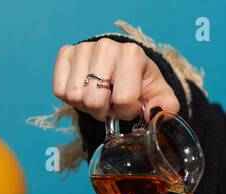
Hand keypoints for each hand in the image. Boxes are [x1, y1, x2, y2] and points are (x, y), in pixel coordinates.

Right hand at [53, 37, 179, 121]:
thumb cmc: (140, 82)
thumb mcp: (159, 94)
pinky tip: (85, 89)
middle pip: (94, 100)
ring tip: (99, 95)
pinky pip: (59, 91)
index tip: (130, 105)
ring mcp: (83, 48)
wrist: (122, 64)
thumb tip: (156, 116)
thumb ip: (166, 108)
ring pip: (75, 97)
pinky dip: (71, 99)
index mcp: (132, 54)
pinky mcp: (66, 53)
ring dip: (87, 106)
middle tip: (112, 103)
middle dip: (104, 111)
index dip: (126, 111)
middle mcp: (106, 46)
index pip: (123, 99)